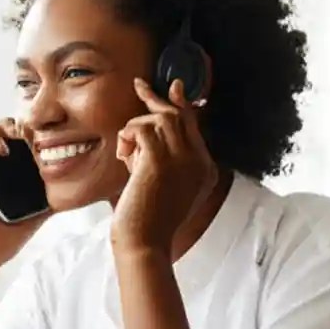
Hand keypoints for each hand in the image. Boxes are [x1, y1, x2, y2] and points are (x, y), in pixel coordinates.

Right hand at [0, 117, 46, 276]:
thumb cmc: (1, 242)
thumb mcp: (34, 216)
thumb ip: (50, 202)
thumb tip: (75, 192)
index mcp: (3, 173)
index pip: (13, 139)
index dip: (24, 131)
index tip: (38, 137)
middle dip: (9, 126)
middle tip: (22, 135)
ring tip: (6, 147)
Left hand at [112, 78, 218, 254]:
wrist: (145, 243)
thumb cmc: (149, 221)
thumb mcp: (165, 187)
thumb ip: (163, 159)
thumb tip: (149, 130)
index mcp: (206, 169)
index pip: (195, 127)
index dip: (181, 105)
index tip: (173, 88)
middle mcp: (199, 161)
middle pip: (179, 116)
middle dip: (156, 99)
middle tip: (139, 85)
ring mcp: (183, 159)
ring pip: (158, 120)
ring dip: (136, 129)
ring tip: (127, 151)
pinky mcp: (160, 159)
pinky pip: (141, 128)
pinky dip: (128, 137)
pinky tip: (123, 155)